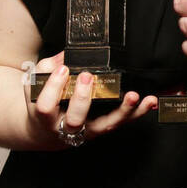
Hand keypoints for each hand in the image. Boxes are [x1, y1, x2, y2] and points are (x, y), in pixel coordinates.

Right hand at [24, 50, 157, 147]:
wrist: (45, 132)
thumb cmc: (43, 104)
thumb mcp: (36, 86)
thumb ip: (48, 69)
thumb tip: (66, 55)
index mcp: (45, 117)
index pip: (46, 106)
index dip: (54, 88)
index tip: (63, 70)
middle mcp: (67, 127)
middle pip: (75, 119)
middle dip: (82, 98)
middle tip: (88, 77)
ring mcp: (88, 129)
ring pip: (107, 124)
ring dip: (123, 110)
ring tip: (134, 96)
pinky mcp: (104, 127)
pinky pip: (123, 122)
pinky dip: (138, 112)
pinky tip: (150, 101)